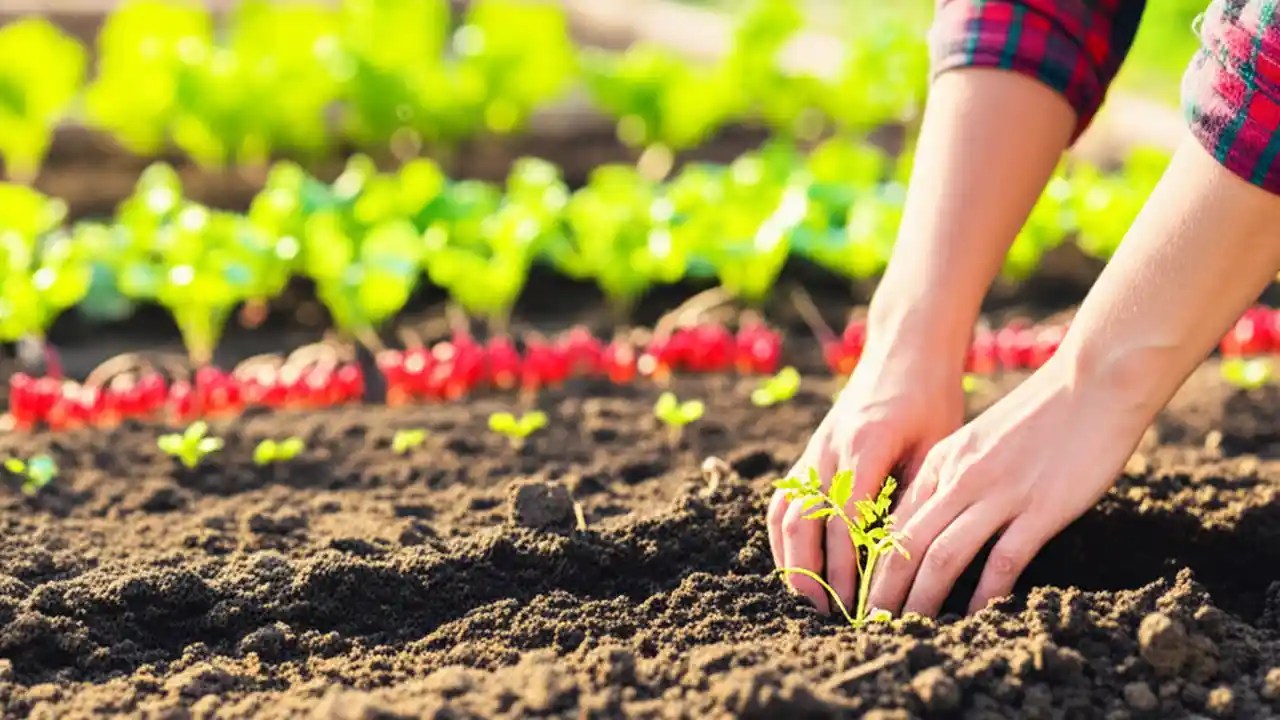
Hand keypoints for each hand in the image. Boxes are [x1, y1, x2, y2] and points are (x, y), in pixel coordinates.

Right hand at [767, 336, 963, 613]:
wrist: (904, 351)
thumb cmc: (932, 398)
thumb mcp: (938, 445)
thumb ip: (917, 494)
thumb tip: (905, 556)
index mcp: (864, 446)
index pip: (846, 520)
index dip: (849, 567)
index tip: (862, 603)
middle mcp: (828, 449)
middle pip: (803, 521)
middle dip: (812, 572)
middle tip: (830, 612)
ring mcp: (813, 450)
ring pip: (785, 513)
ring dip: (791, 559)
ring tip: (810, 598)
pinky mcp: (809, 453)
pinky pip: (784, 499)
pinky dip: (783, 536)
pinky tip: (797, 564)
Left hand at [866, 353, 1151, 616]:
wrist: (1093, 381)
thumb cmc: (1042, 413)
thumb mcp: (981, 439)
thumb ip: (956, 475)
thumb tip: (937, 517)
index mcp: (942, 460)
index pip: (893, 518)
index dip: (874, 560)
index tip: (863, 590)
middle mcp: (961, 477)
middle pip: (906, 542)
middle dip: (883, 588)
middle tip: (870, 623)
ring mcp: (999, 493)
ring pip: (943, 556)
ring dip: (921, 599)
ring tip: (908, 629)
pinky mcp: (1040, 509)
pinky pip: (1002, 560)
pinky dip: (984, 595)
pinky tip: (974, 619)